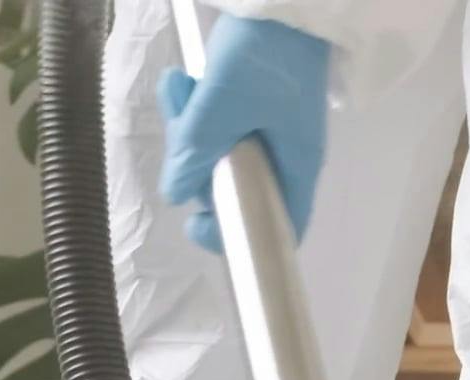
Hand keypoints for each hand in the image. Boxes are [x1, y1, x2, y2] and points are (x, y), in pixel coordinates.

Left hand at [159, 15, 332, 252]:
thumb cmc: (266, 54)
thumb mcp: (222, 104)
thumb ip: (195, 151)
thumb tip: (176, 193)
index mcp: (294, 167)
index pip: (275, 227)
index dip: (236, 235)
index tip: (198, 220)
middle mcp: (287, 154)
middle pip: (236, 185)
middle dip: (196, 163)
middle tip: (178, 124)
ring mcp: (272, 127)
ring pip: (223, 150)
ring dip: (190, 127)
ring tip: (175, 86)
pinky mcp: (259, 100)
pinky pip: (223, 120)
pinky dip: (200, 107)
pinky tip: (182, 81)